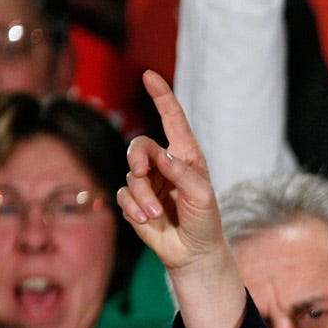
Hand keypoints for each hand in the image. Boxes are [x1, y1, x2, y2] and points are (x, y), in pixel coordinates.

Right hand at [119, 72, 245, 327]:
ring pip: (129, 174)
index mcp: (186, 157)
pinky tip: (148, 220)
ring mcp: (147, 182)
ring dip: (142, 194)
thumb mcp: (201, 196)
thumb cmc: (205, 221)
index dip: (161, 97)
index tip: (148, 75)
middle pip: (139, 146)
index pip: (172, 121)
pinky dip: (134, 207)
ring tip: (157, 213)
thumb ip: (182, 173)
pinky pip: (123, 195)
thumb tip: (159, 156)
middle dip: (138, 158)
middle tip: (143, 172)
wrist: (194, 253)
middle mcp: (165, 165)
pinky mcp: (134, 201)